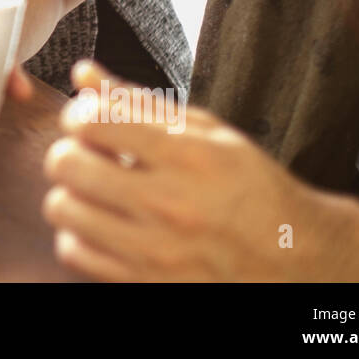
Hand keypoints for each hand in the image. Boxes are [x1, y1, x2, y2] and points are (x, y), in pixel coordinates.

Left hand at [42, 60, 324, 280]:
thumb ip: (140, 101)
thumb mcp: (208, 132)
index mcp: (188, 157)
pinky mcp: (147, 283)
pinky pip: (75, 254)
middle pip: (67, 165)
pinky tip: (103, 224)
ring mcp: (157, 251)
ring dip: (70, 193)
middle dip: (67, 151)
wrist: (296, 257)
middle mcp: (170, 205)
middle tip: (86, 154)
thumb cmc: (251, 187)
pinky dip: (78, 236)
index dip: (79, 115)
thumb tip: (83, 74)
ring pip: (63, 210)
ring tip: (95, 190)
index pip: (95, 122)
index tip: (88, 121)